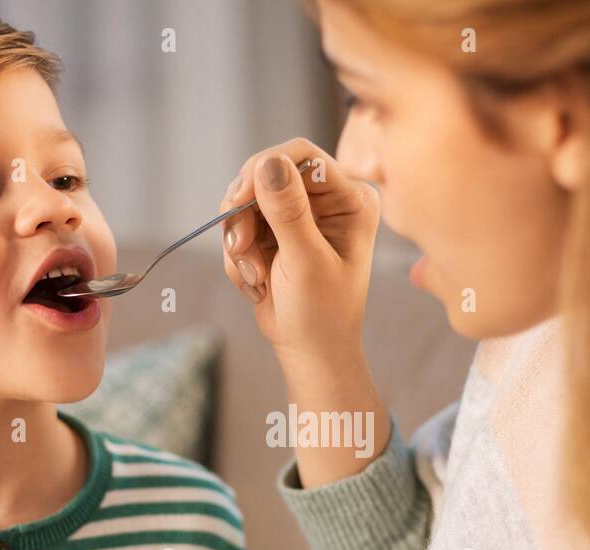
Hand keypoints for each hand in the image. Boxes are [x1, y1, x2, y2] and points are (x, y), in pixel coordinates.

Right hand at [219, 137, 379, 368]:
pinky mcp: (275, 233)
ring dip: (239, 240)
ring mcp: (298, 215)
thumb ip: (288, 212)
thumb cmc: (322, 314)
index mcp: (351, 198)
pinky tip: (258, 283)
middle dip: (245, 213)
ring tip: (256, 276)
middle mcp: (326, 199)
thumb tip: (268, 162)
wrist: (310, 352)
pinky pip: (239, 226)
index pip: (302, 156)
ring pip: (245, 201)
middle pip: (265, 174)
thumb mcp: (306, 262)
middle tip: (240, 248)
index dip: (265, 169)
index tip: (239, 198)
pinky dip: (239, 256)